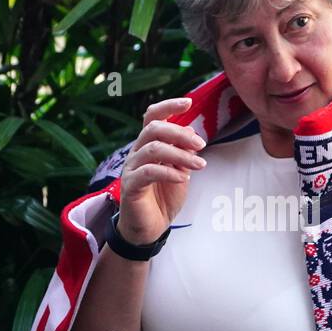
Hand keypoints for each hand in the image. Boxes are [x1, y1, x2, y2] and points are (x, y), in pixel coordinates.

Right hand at [117, 97, 207, 244]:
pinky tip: (184, 179)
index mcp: (149, 145)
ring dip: (180, 154)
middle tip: (201, 146)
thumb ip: (184, 153)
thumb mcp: (181, 172)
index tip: (189, 102)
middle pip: (153, 129)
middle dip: (180, 133)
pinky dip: (169, 172)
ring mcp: (132, 168)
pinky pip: (148, 172)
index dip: (169, 106)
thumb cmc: (164, 197)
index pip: (153, 117)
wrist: (151, 228)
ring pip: (153, 149)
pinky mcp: (130, 186)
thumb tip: (191, 131)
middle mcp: (137, 152)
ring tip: (199, 165)